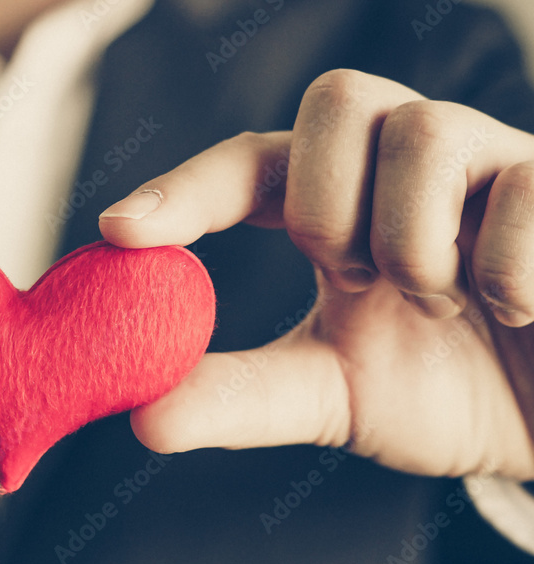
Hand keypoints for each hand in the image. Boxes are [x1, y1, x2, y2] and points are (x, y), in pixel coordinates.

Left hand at [99, 70, 533, 479]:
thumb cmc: (446, 390)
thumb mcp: (333, 397)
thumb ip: (244, 397)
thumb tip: (142, 415)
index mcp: (340, 206)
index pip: (249, 165)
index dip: (184, 189)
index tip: (120, 232)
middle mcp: (406, 165)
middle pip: (337, 98)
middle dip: (326, 200)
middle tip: (353, 276)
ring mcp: (490, 164)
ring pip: (423, 129)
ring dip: (412, 242)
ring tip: (442, 304)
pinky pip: (521, 187)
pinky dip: (504, 268)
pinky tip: (515, 309)